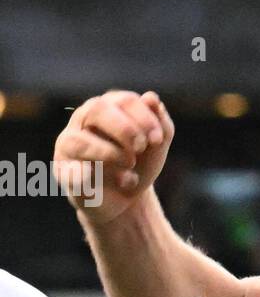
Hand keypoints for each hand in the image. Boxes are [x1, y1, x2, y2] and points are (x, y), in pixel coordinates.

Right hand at [52, 90, 173, 225]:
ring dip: (111, 154)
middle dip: (125, 129)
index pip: (124, 100)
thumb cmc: (141, 162)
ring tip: (130, 165)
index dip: (144, 118)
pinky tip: (120, 180)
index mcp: (110, 106)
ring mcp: (68, 144)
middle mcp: (84, 118)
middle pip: (97, 109)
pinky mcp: (64, 171)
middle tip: (141, 147)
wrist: (126, 199)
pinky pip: (73, 172)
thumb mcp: (157, 143)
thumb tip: (151, 97)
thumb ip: (159, 121)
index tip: (158, 140)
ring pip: (80, 141)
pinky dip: (97, 178)